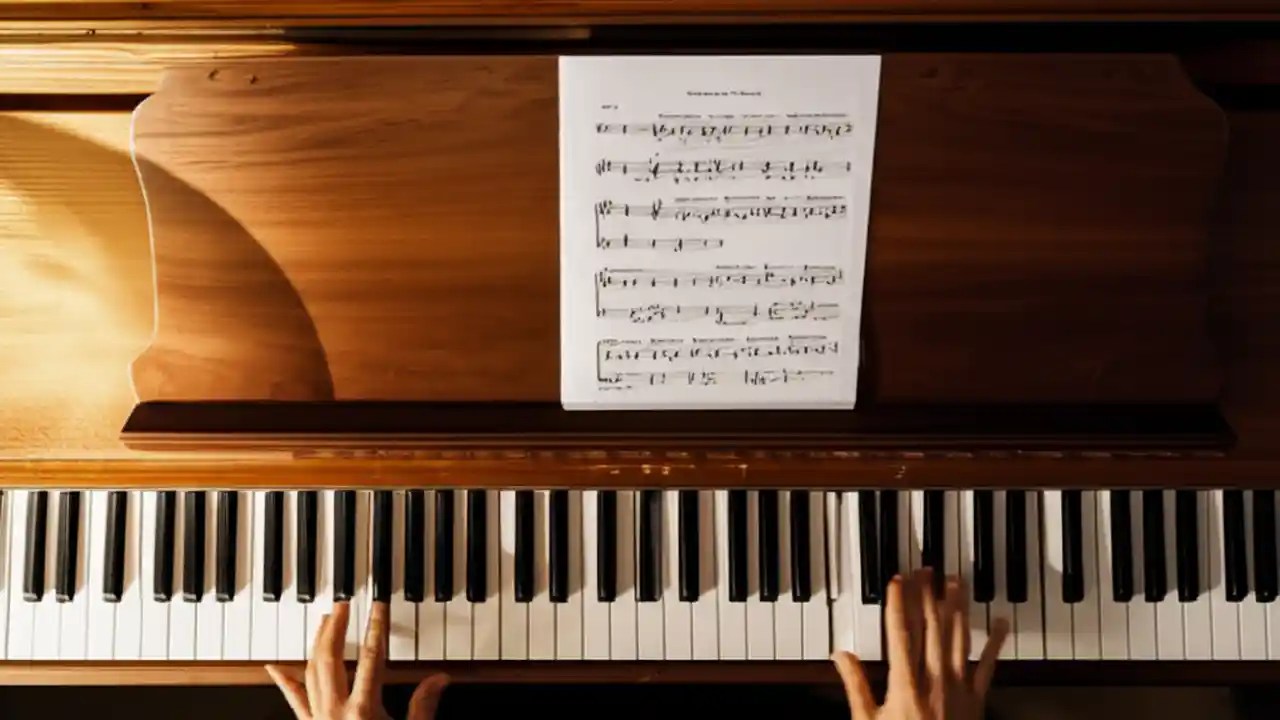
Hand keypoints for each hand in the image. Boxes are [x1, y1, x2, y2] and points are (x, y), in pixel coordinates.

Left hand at [266, 601, 449, 719]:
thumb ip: (423, 707)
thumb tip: (439, 679)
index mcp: (364, 712)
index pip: (372, 658)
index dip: (376, 628)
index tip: (378, 607)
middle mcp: (336, 713)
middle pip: (331, 659)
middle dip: (336, 628)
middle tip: (342, 605)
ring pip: (311, 673)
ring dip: (316, 645)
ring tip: (323, 623)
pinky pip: (294, 702)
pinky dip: (285, 682)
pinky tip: (276, 666)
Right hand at [832, 569, 1008, 719]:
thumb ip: (856, 687)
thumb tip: (841, 655)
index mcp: (905, 687)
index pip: (900, 635)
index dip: (899, 604)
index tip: (898, 580)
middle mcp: (934, 683)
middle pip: (931, 629)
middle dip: (928, 596)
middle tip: (926, 569)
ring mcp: (959, 690)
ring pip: (958, 640)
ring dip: (958, 608)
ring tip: (956, 580)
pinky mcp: (977, 701)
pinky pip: (988, 667)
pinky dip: (995, 644)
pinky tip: (1000, 622)